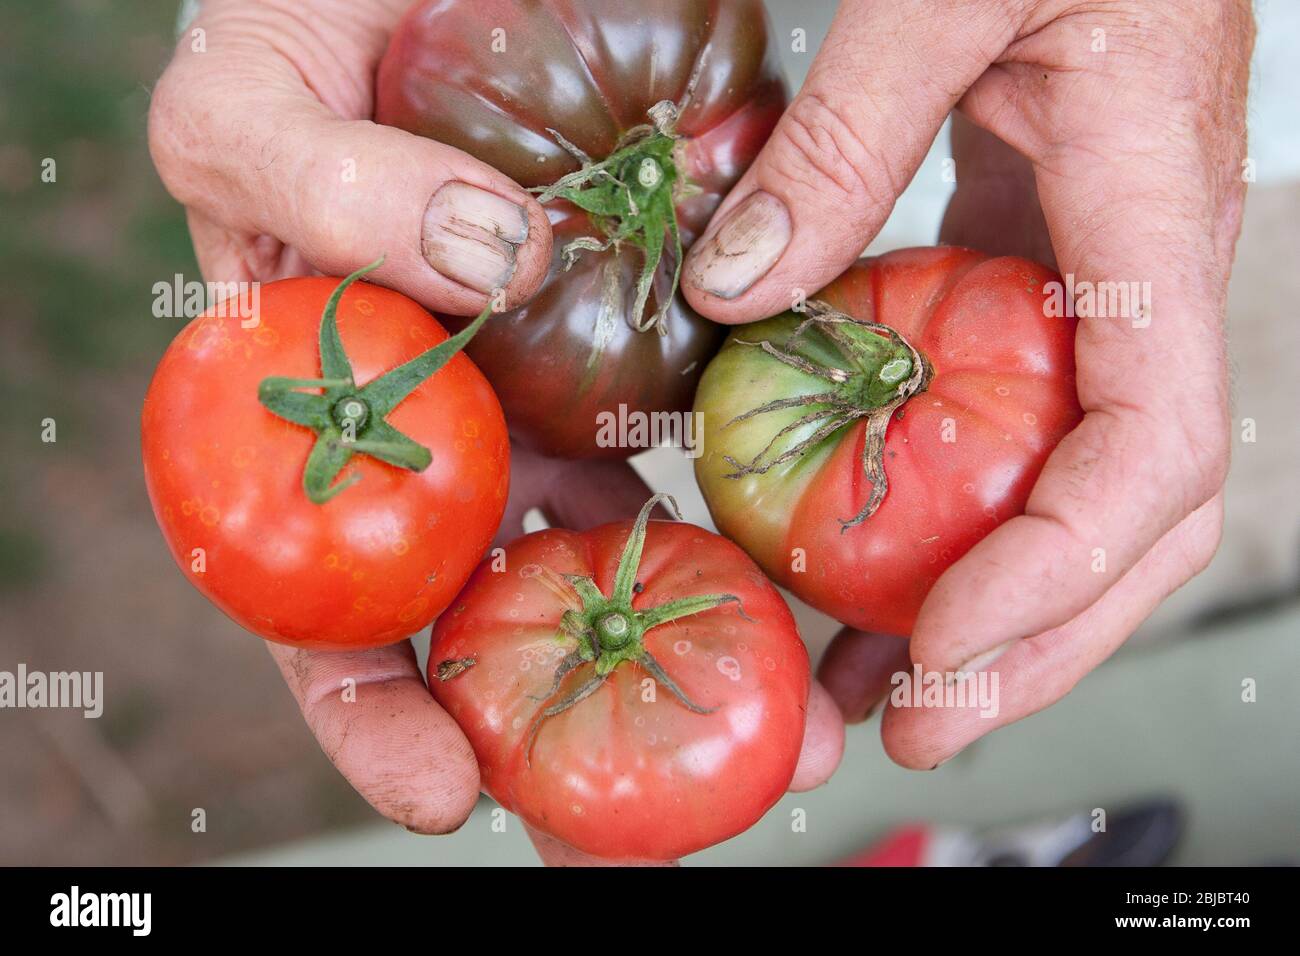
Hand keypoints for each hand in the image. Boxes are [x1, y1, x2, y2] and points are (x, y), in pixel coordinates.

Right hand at [148, 0, 842, 861]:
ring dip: (699, 644)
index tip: (444, 790)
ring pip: (621, 544)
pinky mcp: (646, 326)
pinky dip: (754, 499)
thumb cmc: (300, 21)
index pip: (324, 607)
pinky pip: (705, 428)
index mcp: (319, 427)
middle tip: (662, 816)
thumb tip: (493, 270)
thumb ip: (322, 194)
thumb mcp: (246, 102)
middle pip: (496, 617)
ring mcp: (547, 386)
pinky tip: (809, 565)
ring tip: (787, 729)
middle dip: (572, 729)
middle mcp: (440, 429)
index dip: (373, 713)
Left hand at [681, 0, 1249, 766]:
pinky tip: (856, 538)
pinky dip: (940, 498)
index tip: (946, 644)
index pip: (1154, 447)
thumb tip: (735, 287)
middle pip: (1132, 521)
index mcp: (1154, 220)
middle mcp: (1142, 284)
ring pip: (1071, 489)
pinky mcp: (1033, 273)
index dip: (1060, 573)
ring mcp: (1093, 291)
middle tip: (913, 725)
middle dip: (1035, 643)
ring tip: (873, 682)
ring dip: (983, 599)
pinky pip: (1006, 418)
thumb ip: (845, 136)